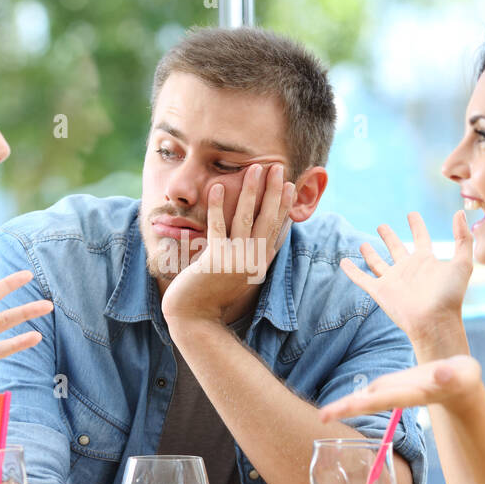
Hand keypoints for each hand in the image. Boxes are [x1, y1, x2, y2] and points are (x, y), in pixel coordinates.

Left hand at [161, 163, 294, 325]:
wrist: (195, 316)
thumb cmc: (213, 293)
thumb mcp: (240, 275)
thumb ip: (252, 257)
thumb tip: (266, 240)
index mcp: (260, 262)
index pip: (276, 227)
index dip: (283, 205)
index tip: (289, 184)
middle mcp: (253, 261)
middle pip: (267, 219)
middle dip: (273, 191)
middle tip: (278, 167)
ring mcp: (235, 261)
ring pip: (246, 219)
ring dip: (251, 191)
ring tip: (254, 168)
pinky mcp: (215, 260)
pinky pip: (217, 227)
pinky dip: (218, 206)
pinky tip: (218, 187)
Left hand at [317, 354, 482, 420]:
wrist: (462, 385)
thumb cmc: (465, 379)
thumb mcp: (463, 374)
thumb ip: (452, 376)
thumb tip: (441, 373)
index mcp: (415, 393)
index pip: (388, 397)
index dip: (369, 401)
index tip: (352, 405)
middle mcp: (401, 394)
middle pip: (370, 402)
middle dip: (347, 409)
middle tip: (322, 417)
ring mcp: (396, 392)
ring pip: (366, 398)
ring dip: (345, 406)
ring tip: (323, 415)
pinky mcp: (394, 386)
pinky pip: (370, 394)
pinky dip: (355, 399)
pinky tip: (340, 406)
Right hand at [340, 211, 472, 346]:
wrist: (435, 321)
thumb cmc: (450, 296)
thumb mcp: (462, 263)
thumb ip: (463, 238)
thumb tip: (459, 213)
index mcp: (427, 261)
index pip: (421, 238)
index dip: (417, 226)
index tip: (412, 214)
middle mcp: (408, 269)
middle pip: (396, 249)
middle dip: (389, 237)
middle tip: (382, 226)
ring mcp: (393, 281)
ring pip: (378, 263)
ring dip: (370, 254)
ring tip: (362, 244)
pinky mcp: (380, 291)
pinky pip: (362, 279)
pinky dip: (352, 271)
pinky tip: (344, 262)